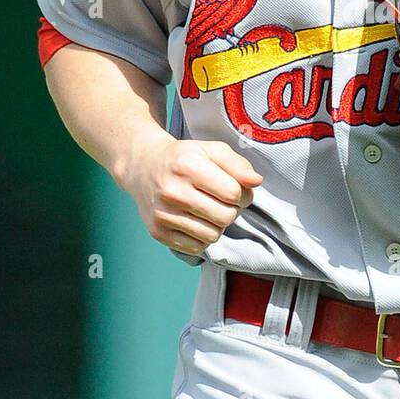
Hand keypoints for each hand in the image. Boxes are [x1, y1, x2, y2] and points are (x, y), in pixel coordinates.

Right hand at [113, 126, 262, 253]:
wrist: (143, 167)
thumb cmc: (184, 158)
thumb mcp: (212, 150)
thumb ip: (238, 164)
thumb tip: (256, 181)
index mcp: (189, 167)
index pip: (234, 193)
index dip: (243, 194)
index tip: (236, 189)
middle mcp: (173, 192)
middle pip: (226, 217)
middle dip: (232, 210)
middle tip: (223, 201)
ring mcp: (163, 214)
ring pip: (213, 235)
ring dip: (217, 225)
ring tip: (208, 210)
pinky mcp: (158, 232)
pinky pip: (196, 248)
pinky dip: (202, 238)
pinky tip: (195, 221)